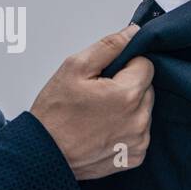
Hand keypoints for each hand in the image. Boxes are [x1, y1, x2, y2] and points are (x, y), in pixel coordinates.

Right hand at [29, 25, 153, 179]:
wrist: (44, 154)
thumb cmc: (54, 113)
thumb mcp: (74, 67)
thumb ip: (109, 46)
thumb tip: (133, 32)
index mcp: (127, 94)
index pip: (146, 65)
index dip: (125, 65)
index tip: (106, 75)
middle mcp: (139, 120)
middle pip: (146, 88)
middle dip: (127, 86)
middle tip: (98, 95)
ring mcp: (139, 141)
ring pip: (144, 111)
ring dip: (128, 108)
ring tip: (99, 115)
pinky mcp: (135, 157)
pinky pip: (139, 133)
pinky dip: (126, 129)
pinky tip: (104, 130)